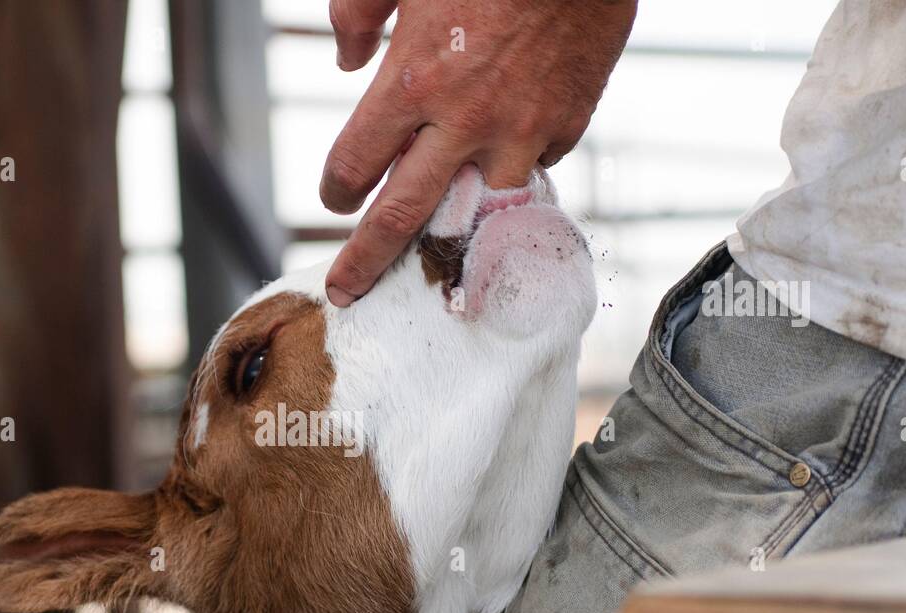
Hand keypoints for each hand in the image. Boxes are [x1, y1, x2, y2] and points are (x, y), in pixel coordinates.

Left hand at [321, 0, 635, 305]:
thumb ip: (359, 12)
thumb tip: (347, 59)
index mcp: (414, 79)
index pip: (356, 165)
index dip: (336, 190)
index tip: (336, 200)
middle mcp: (465, 119)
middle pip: (403, 216)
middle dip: (367, 261)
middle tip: (348, 291)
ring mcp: (523, 128)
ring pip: (480, 212)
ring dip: (454, 239)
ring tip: (439, 268)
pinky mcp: (569, 122)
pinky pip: (537, 167)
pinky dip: (516, 173)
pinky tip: (505, 170)